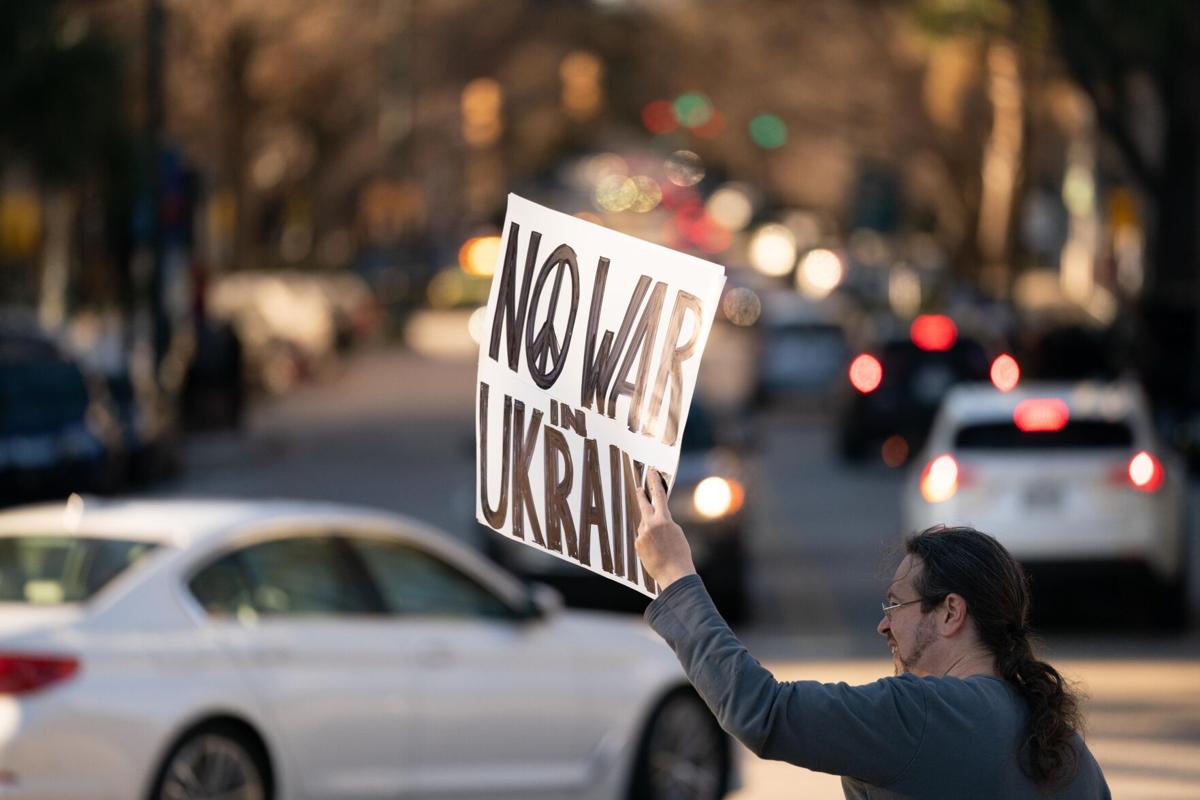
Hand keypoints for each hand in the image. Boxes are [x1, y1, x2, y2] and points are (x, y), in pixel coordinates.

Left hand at [634, 468, 696, 589]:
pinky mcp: (637, 543)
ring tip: (660, 543)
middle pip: (644, 505)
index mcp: (664, 519)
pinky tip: (654, 551)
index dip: (654, 482)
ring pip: (644, 525)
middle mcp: (651, 524)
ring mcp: (642, 533)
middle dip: (641, 495)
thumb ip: (665, 522)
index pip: (659, 495)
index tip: (651, 472)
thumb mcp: (676, 532)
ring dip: (650, 530)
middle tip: (637, 487)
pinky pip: (641, 537)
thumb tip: (655, 518)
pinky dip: (647, 541)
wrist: (673, 573)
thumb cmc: (679, 554)